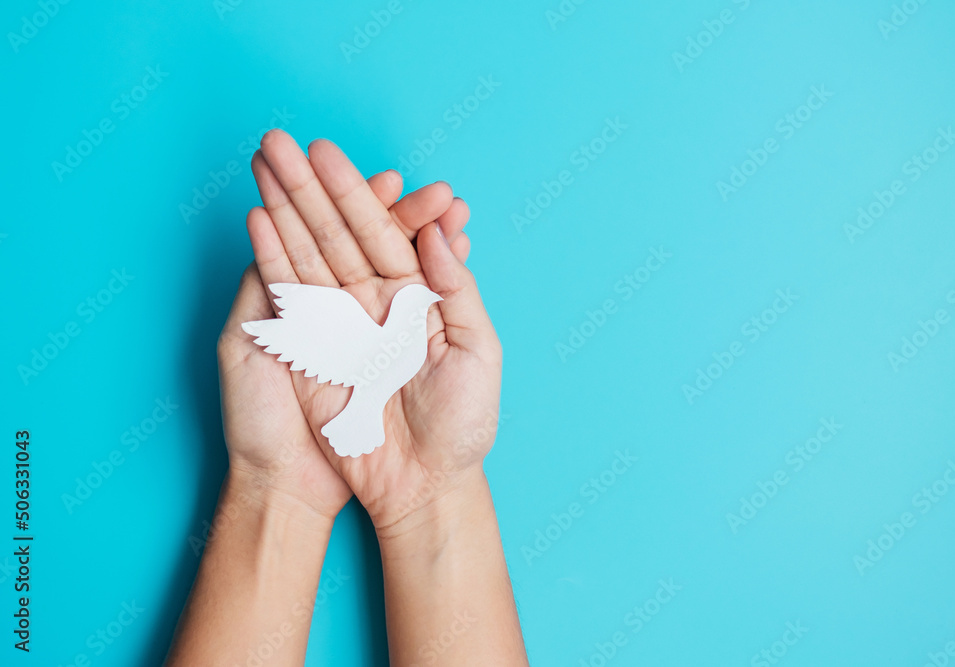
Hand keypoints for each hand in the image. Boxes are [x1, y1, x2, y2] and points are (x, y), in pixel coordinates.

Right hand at [244, 129, 501, 532]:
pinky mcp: (311, 352)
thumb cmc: (462, 426)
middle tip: (287, 141)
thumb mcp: (479, 353)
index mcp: (418, 296)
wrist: (421, 487)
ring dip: (286, 208)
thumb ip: (459, 290)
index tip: (342, 157)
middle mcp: (375, 301)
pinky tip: (258, 220)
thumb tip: (442, 234)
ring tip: (265, 162)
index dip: (365, 194)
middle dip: (314, 187)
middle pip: (340, 232)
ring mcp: (340, 323)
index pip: (388, 232)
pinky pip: (289, 298)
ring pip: (308, 253)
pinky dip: (272, 259)